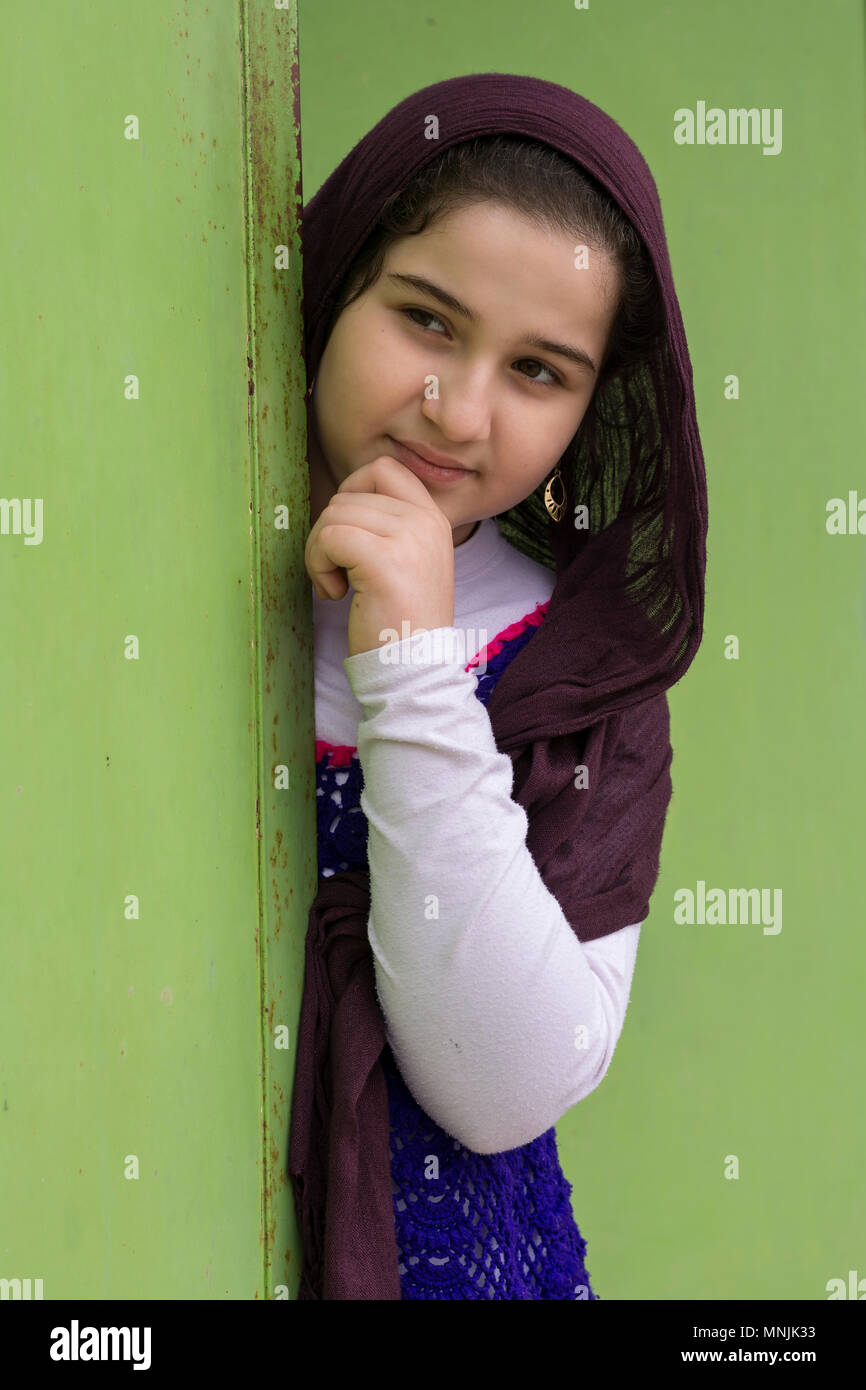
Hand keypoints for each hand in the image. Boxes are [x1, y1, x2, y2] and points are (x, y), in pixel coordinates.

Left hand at [305, 455, 455, 657]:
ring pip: (333, 514)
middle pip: (348, 494)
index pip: (383, 469)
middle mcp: (426, 521)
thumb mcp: (408, 562)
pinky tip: (335, 594)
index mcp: (433, 518)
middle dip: (328, 533)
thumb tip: (340, 501)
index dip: (351, 492)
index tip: (348, 536)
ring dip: (320, 552)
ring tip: (338, 587)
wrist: (415, 669)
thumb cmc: (400, 623)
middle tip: (339, 573)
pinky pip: (328, 538)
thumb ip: (387, 527)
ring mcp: (408, 538)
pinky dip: (318, 565)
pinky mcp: (384, 560)